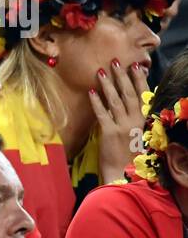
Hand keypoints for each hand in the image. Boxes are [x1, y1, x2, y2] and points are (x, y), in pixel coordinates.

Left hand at [89, 60, 148, 182]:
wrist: (125, 176)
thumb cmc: (133, 158)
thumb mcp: (140, 136)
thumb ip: (137, 120)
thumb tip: (131, 105)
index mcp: (146, 121)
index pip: (144, 96)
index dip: (139, 80)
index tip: (135, 66)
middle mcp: (136, 121)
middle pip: (129, 94)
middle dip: (122, 76)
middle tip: (116, 61)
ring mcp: (123, 126)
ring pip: (115, 100)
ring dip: (108, 84)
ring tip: (101, 71)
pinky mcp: (109, 133)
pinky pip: (102, 113)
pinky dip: (96, 102)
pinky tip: (91, 91)